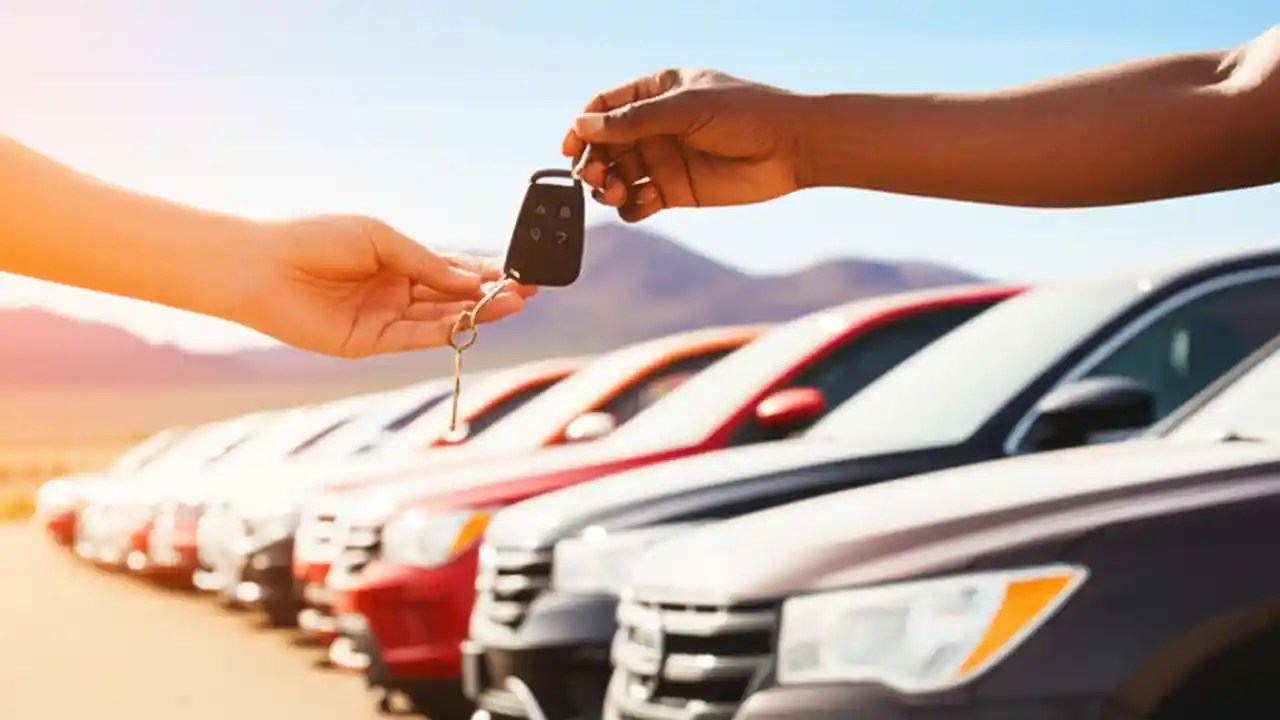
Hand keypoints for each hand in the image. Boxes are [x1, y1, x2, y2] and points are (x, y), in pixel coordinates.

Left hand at [242, 215, 534, 357]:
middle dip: (489, 295)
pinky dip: (445, 331)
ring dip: (476, 313)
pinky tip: (472, 321)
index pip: (448, 269)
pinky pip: (415, 337)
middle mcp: (393, 290)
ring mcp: (384, 317)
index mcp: (396, 260)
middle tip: (526, 293)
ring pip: (440, 318)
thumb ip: (426, 262)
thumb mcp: (381, 239)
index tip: (516, 273)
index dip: (482, 273)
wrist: (262, 266)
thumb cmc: (315, 240)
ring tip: (512, 305)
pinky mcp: (370, 341)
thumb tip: (471, 280)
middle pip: (451, 297)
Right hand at [562, 69, 808, 221]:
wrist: (791, 147)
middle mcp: (655, 127)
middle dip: (593, 162)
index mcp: (656, 93)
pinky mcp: (676, 191)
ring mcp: (664, 160)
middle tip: (594, 176)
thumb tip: (582, 126)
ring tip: (614, 192)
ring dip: (607, 186)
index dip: (583, 126)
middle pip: (605, 146)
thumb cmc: (744, 113)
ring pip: (617, 176)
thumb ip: (633, 120)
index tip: (571, 146)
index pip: (604, 108)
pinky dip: (631, 207)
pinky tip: (640, 204)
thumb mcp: (685, 108)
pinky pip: (639, 202)